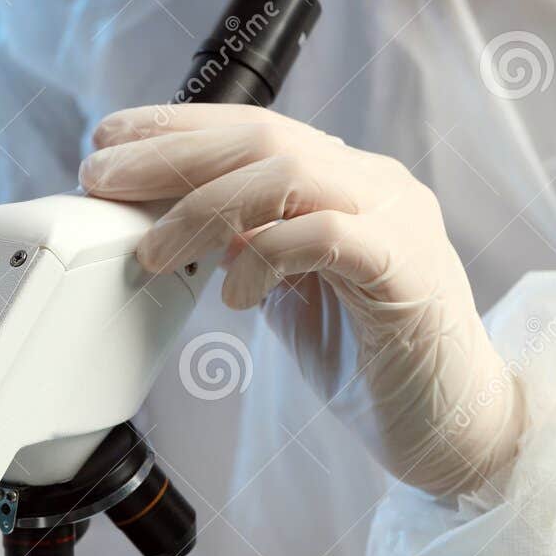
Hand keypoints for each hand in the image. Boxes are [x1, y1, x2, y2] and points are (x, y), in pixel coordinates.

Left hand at [80, 105, 523, 497]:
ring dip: (203, 207)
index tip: (108, 140)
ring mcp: (395, 221)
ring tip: (155, 252)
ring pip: (288, 173)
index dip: (175, 127)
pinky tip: (233, 294)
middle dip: (170, 153)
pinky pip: (325, 235)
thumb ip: (250, 251)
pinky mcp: (405, 270)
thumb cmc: (371, 364)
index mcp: (346, 183)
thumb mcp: (291, 295)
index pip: (253, 128)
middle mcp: (374, 186)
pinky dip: (265, 257)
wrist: (453, 427)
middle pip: (262, 136)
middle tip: (102, 179)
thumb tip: (177, 227)